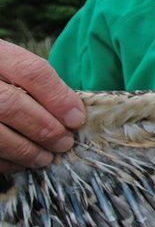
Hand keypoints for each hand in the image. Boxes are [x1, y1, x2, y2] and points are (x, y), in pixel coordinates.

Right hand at [0, 40, 84, 172]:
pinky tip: (18, 163)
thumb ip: (37, 81)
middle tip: (64, 143)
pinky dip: (4, 160)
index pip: (31, 71)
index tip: (76, 119)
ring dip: (25, 150)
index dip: (58, 98)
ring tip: (45, 157)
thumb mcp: (11, 63)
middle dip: (44, 128)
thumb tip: (72, 112)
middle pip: (11, 104)